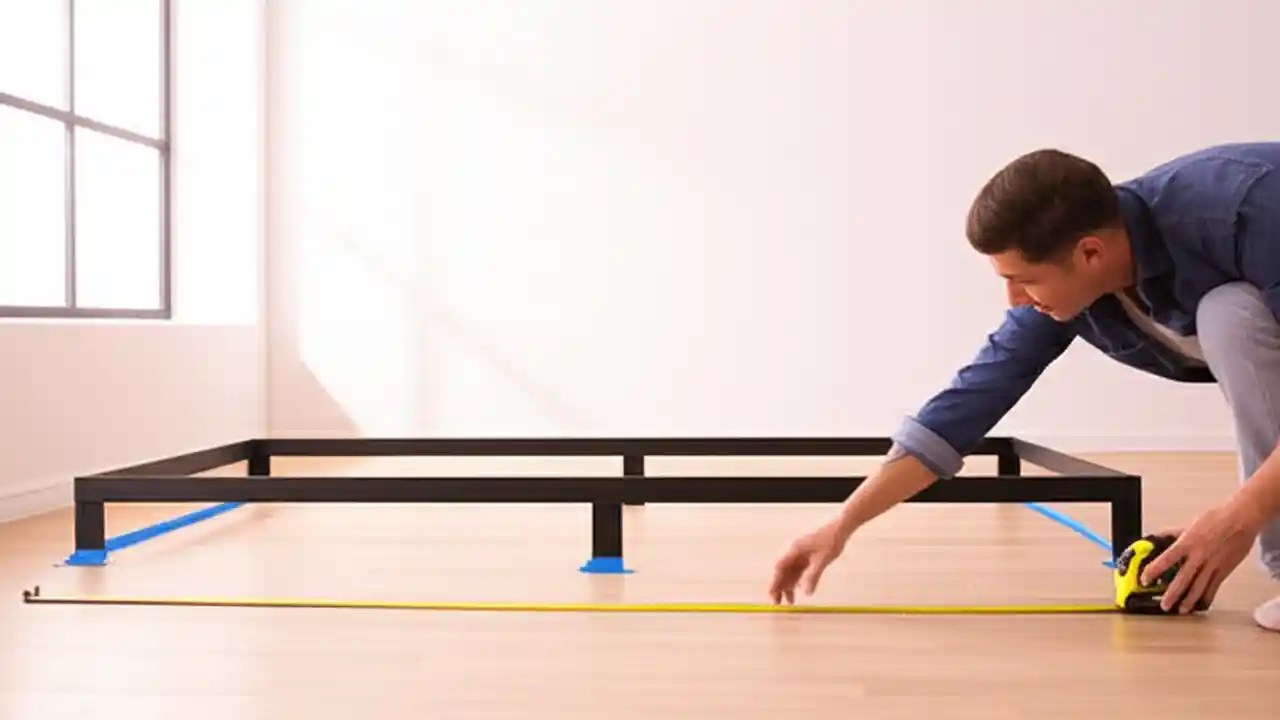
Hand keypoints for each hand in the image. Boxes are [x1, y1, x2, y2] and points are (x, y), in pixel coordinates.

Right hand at [769, 518, 850, 604]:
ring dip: (789, 584)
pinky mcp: (807, 550)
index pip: (779, 569)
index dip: (775, 583)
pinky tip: (800, 586)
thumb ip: (813, 576)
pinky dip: (797, 577)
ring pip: (790, 569)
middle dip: (780, 587)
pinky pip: (798, 566)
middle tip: (779, 603)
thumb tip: (807, 593)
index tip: (774, 597)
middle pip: (782, 570)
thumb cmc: (831, 537)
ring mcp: (799, 549)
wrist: (841, 523)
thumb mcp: (822, 560)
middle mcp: (793, 549)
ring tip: (791, 600)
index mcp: (793, 549)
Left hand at [1139, 500, 1265, 613]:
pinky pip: (1214, 587)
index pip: (1166, 559)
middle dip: (1172, 594)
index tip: (1145, 579)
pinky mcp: (1224, 570)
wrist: (1241, 520)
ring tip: (1181, 610)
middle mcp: (1198, 556)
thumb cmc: (1217, 518)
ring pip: (1199, 587)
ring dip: (1189, 600)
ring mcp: (1212, 565)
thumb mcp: (1190, 524)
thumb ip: (1174, 534)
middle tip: (1164, 605)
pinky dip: (1207, 597)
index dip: (1154, 571)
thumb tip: (1159, 537)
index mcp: (1187, 543)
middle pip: (1182, 580)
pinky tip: (1202, 604)